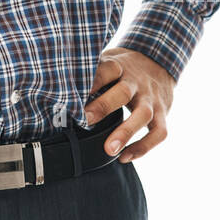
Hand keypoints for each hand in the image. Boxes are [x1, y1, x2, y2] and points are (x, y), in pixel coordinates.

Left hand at [83, 47, 174, 161]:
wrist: (159, 61)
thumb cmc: (123, 67)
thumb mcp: (109, 61)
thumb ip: (91, 73)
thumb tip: (56, 83)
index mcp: (120, 66)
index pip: (106, 70)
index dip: (92, 80)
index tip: (73, 93)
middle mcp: (137, 82)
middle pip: (123, 92)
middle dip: (104, 106)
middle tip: (86, 120)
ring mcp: (152, 98)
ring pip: (143, 115)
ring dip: (126, 133)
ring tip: (109, 150)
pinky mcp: (163, 114)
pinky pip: (159, 133)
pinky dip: (143, 147)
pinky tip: (125, 157)